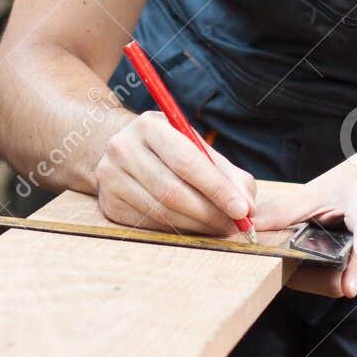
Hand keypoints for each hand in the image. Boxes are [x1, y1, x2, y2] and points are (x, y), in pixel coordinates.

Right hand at [95, 111, 256, 234]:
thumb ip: (227, 173)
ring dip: (197, 225)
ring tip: (219, 227)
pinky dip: (178, 230)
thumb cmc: (170, 150)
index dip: (217, 188)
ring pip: (161, 212)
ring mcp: (110, 177)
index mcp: (150, 126)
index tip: (242, 210)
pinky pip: (149, 224)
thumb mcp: (197, 147)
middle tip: (234, 225)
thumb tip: (247, 206)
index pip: (187, 161)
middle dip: (210, 213)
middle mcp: (123, 148)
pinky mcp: (108, 204)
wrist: (123, 150)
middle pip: (172, 191)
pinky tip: (193, 227)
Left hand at [256, 143, 356, 296]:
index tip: (348, 287)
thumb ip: (287, 211)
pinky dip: (347, 274)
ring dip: (330, 275)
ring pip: (353, 285)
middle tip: (289, 262)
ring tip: (319, 249)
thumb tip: (249, 228)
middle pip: (346, 277)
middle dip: (314, 274)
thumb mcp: (327, 186)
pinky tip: (341, 252)